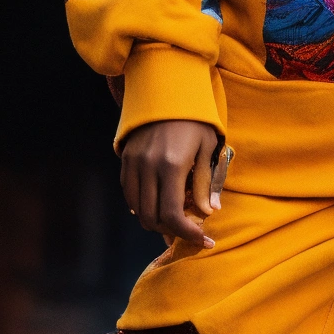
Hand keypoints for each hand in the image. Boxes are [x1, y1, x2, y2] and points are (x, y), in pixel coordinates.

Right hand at [119, 119, 227, 252]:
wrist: (166, 92)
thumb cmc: (195, 120)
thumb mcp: (208, 148)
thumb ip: (205, 182)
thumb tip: (208, 212)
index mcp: (172, 166)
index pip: (173, 216)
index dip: (188, 234)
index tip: (204, 241)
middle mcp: (148, 167)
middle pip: (152, 218)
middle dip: (172, 232)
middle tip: (190, 232)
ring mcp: (133, 164)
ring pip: (138, 210)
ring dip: (156, 222)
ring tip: (176, 221)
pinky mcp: (125, 160)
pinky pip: (130, 194)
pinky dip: (142, 206)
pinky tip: (158, 206)